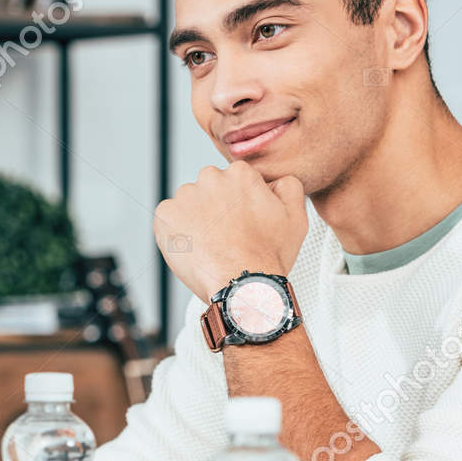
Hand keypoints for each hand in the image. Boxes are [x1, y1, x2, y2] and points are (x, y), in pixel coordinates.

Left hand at [153, 162, 306, 303]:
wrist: (240, 286)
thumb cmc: (266, 258)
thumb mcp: (296, 219)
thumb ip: (289, 188)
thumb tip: (276, 181)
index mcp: (240, 174)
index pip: (234, 181)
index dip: (239, 203)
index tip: (241, 220)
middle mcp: (210, 178)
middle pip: (210, 189)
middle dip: (216, 207)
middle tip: (226, 235)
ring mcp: (185, 196)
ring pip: (189, 203)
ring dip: (196, 219)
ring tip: (210, 244)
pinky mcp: (165, 214)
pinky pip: (169, 218)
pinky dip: (177, 231)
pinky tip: (194, 247)